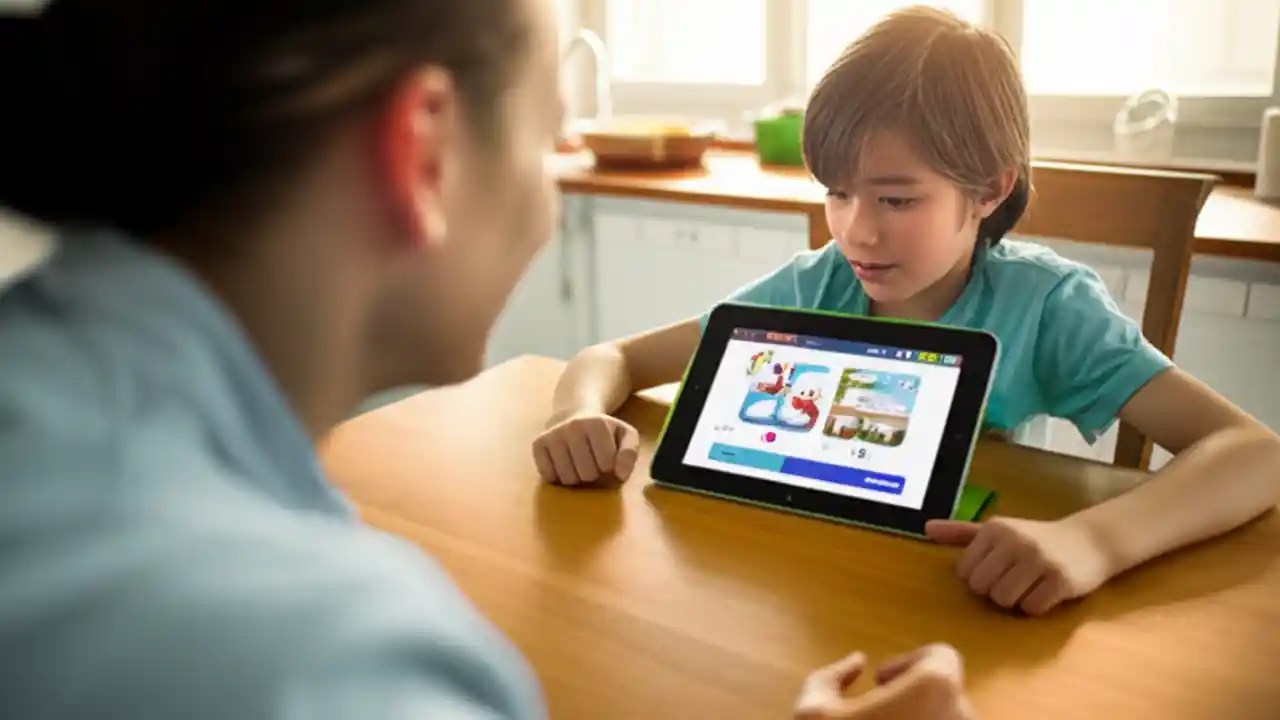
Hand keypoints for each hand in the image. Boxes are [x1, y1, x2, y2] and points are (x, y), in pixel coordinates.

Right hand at [532, 412, 639, 485]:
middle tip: (591, 460)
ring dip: (576, 477)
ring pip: (567, 479)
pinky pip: (548, 476)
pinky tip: (563, 463)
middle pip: (587, 474)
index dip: (609, 466)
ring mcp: (552, 435)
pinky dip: (557, 476)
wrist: (573, 412)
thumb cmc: (603, 430)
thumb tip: (620, 475)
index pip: (607, 464)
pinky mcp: (537, 444)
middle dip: (593, 473)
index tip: (605, 455)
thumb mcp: (625, 435)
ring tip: (578, 463)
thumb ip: (629, 453)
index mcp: (596, 424)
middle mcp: (572, 427)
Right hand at [794, 644, 973, 718]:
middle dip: (913, 693)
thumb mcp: (812, 709)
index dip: (907, 664)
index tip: (881, 683)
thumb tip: (853, 664)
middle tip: (879, 709)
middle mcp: (962, 713)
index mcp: (935, 688)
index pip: (942, 657)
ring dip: (921, 713)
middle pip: (946, 689)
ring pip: (947, 714)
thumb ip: (831, 676)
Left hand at [926, 516, 1113, 615]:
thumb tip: (926, 528)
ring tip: (1029, 584)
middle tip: (1014, 579)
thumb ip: (961, 533)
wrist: (1090, 541)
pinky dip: (1036, 606)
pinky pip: (1031, 609)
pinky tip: (1047, 591)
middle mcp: (1015, 541)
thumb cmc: (1036, 538)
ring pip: (1004, 600)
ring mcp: (1039, 560)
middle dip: (995, 591)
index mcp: (995, 529)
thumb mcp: (998, 530)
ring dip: (1015, 600)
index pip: (965, 572)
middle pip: (982, 588)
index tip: (997, 569)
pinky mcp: (1060, 580)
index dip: (978, 578)